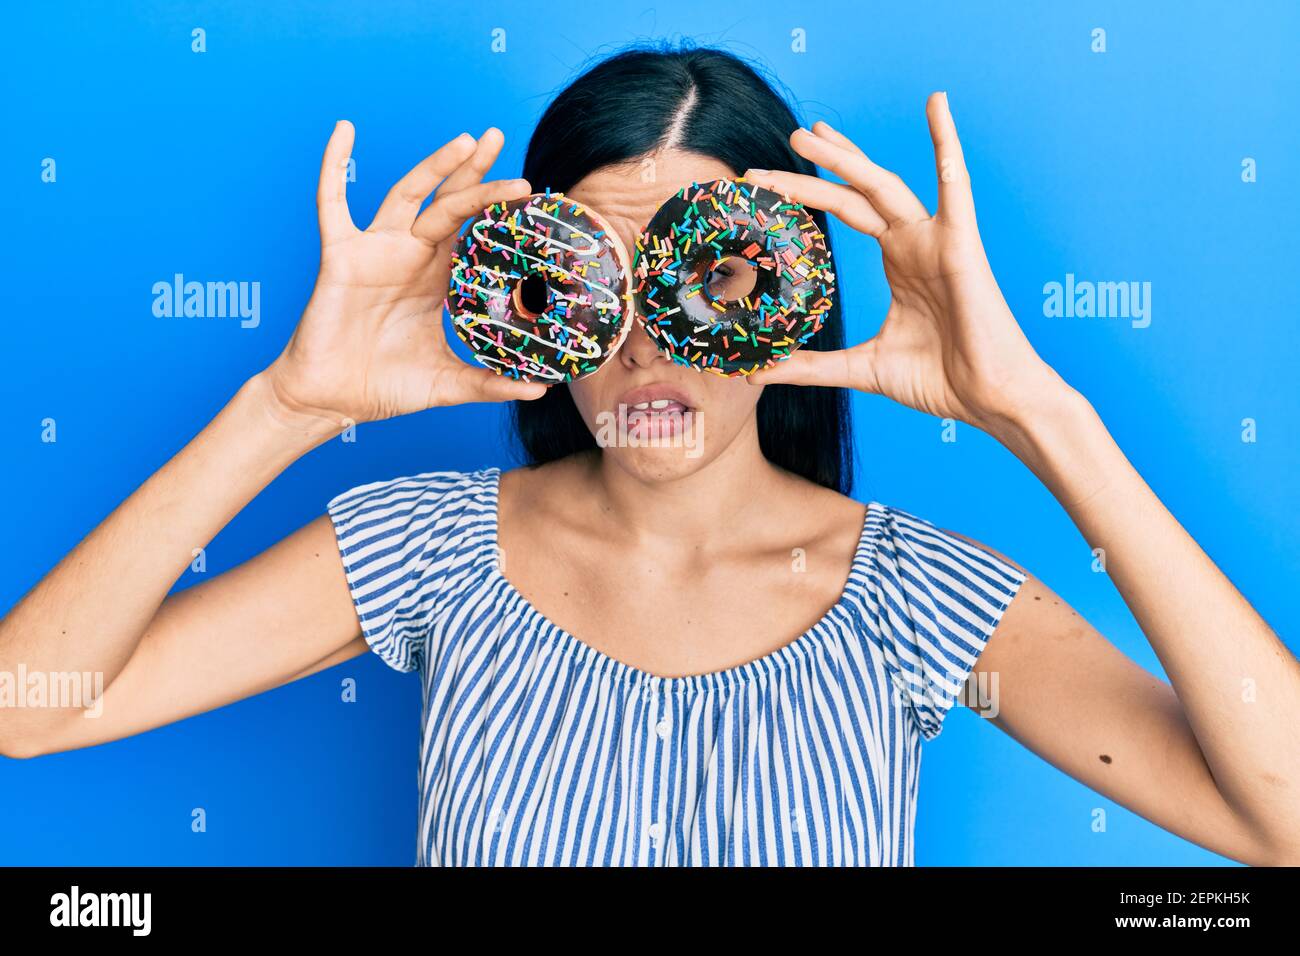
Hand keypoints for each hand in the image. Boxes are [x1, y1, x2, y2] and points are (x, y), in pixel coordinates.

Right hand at [261, 122, 546, 427]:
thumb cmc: (384, 387)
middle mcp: (409, 255)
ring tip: (467, 142)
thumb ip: (492, 384)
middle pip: (448, 202)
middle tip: (500, 137)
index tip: (532, 191)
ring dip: (435, 167)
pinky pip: (331, 203)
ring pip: (407, 195)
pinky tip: (343, 131)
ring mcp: (375, 251)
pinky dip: (333, 166)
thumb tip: (542, 391)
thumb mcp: (449, 384)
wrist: (332, 400)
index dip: (497, 210)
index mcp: (436, 277)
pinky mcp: (340, 256)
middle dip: (474, 171)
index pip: (473, 231)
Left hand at [745, 93, 1071, 434]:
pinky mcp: (961, 244)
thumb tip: (756, 373)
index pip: (847, 211)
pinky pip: (956, 185)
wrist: (989, 398)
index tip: (774, 177)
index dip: (813, 190)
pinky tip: (936, 105)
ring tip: (810, 134)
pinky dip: (947, 143)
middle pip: (856, 193)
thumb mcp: (860, 368)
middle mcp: (914, 242)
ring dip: (846, 158)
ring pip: (884, 185)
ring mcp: (937, 240)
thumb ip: (810, 366)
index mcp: (898, 262)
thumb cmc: (940, 380)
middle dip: (819, 168)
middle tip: (785, 140)